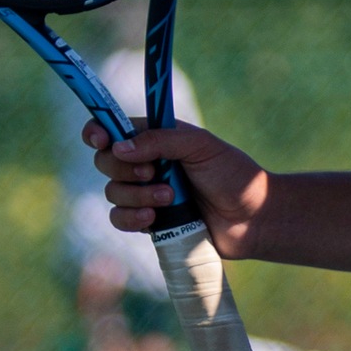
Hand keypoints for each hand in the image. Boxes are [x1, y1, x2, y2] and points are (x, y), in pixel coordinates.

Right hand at [84, 119, 269, 260]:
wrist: (251, 218)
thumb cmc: (232, 175)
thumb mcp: (200, 146)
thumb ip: (161, 141)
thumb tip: (120, 147)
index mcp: (157, 138)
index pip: (114, 128)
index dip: (98, 131)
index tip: (102, 140)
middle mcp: (146, 163)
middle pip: (105, 161)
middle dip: (124, 168)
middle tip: (153, 171)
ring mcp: (145, 193)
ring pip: (112, 192)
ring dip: (137, 195)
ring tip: (170, 198)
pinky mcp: (148, 222)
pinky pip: (119, 219)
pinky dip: (131, 218)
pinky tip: (153, 219)